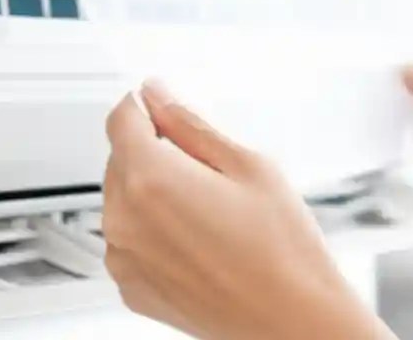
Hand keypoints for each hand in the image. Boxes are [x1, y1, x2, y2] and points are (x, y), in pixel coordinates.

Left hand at [102, 81, 393, 339]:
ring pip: (123, 202)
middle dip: (153, 151)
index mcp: (149, 179)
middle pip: (120, 160)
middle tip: (208, 170)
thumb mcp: (247, 165)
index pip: (120, 119)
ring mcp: (124, 259)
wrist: (292, 322)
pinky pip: (131, 242)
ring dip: (151, 194)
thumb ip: (190, 124)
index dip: (142, 105)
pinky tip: (199, 241)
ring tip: (209, 212)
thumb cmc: (281, 250)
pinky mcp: (132, 289)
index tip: (158, 106)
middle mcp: (124, 220)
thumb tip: (157, 96)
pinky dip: (153, 233)